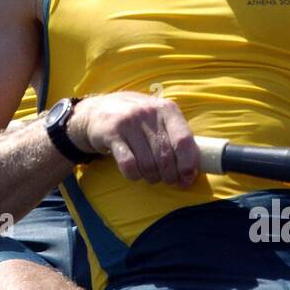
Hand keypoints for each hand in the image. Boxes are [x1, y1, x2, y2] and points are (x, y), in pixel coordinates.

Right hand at [71, 92, 198, 187]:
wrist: (97, 111)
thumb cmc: (137, 121)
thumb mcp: (159, 119)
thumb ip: (176, 138)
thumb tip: (192, 172)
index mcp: (167, 109)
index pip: (184, 141)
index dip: (188, 164)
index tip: (187, 178)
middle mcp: (148, 113)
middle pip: (165, 157)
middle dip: (169, 176)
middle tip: (166, 180)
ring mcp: (128, 122)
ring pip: (148, 164)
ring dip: (151, 177)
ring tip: (150, 175)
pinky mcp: (111, 134)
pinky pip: (128, 165)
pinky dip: (133, 175)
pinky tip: (134, 173)